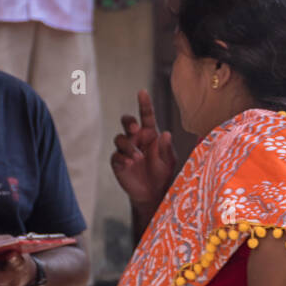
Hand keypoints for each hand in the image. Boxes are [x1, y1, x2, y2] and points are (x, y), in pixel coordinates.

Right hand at [111, 90, 176, 212]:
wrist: (153, 194)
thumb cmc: (162, 173)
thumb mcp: (169, 161)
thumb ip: (166, 148)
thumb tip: (166, 133)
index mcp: (150, 134)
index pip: (146, 115)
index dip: (144, 103)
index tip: (142, 92)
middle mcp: (136, 138)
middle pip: (127, 121)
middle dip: (129, 122)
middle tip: (136, 129)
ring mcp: (126, 150)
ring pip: (120, 138)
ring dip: (128, 146)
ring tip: (137, 158)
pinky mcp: (118, 162)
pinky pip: (116, 155)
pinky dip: (122, 158)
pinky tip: (130, 163)